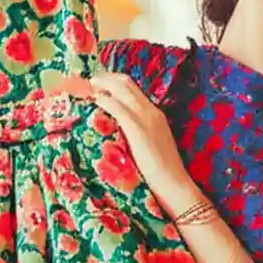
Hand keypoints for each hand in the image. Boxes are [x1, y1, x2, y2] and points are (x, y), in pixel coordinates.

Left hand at [89, 72, 200, 213]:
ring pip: (122, 89)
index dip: (114, 83)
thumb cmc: (162, 172)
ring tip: (88, 87)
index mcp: (155, 114)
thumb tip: (119, 134)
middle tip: (90, 82)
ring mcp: (145, 118)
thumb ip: (138, 135)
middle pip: (126, 82)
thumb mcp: (151, 146)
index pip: (133, 89)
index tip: (99, 85)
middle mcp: (151, 111)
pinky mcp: (138, 128)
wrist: (174, 183)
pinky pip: (118, 107)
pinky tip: (95, 101)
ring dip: (102, 85)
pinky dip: (105, 100)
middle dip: (106, 78)